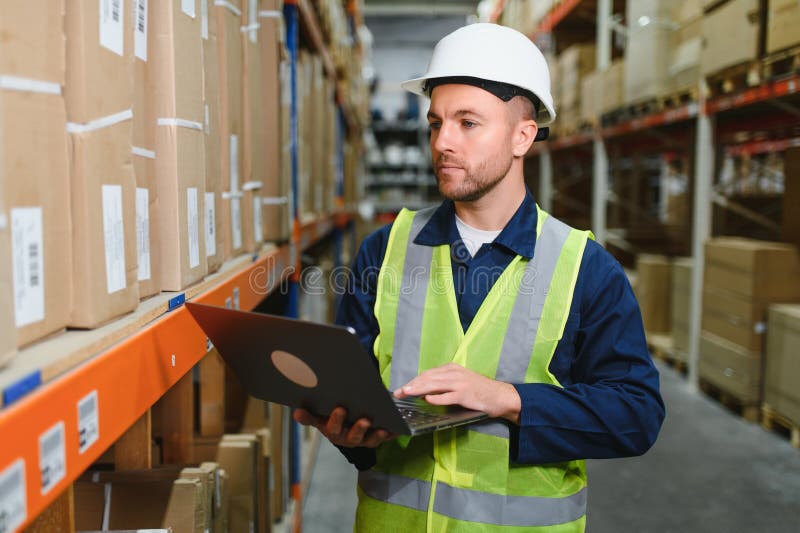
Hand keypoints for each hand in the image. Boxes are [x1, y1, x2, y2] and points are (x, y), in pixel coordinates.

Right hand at [293, 406, 393, 447]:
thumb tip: (295, 413)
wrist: (345, 427)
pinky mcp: (376, 438)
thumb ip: (308, 416)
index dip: (336, 420)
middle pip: (353, 437)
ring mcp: (363, 440)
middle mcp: (348, 439)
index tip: (340, 408)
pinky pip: (385, 438)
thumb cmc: (330, 419)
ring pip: (370, 440)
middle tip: (364, 419)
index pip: (333, 428)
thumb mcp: (318, 417)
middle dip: (359, 429)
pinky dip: (391, 434)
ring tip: (383, 429)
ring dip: (377, 435)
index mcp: (333, 431)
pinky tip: (397, 428)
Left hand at [394, 363, 520, 422]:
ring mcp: (460, 383)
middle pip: (428, 378)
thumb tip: (425, 393)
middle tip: (398, 393)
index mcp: (452, 368)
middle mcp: (454, 373)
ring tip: (406, 393)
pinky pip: (448, 396)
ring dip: (418, 389)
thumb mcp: (460, 382)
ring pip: (434, 385)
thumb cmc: (479, 391)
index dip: (413, 381)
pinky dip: (437, 398)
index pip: (427, 374)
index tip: (402, 388)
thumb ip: (444, 385)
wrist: (501, 396)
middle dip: (411, 385)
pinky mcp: (465, 394)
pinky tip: (427, 400)